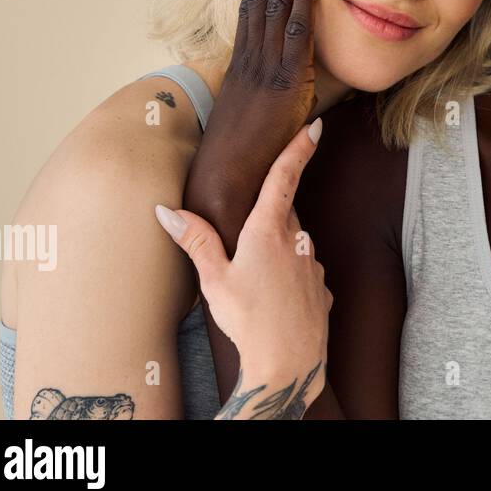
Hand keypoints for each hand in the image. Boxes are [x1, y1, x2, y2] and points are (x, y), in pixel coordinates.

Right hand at [156, 121, 332, 414]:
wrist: (289, 364)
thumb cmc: (249, 321)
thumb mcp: (214, 280)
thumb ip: (196, 241)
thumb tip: (168, 211)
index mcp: (268, 231)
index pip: (285, 178)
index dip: (299, 149)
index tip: (314, 126)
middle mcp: (297, 241)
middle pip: (283, 214)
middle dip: (267, 219)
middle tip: (245, 245)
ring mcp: (313, 264)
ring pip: (293, 244)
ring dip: (277, 253)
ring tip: (255, 284)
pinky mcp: (322, 287)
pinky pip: (303, 271)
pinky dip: (289, 277)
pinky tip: (274, 300)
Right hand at [183, 0, 318, 250]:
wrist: (224, 187)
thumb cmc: (242, 160)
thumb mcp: (264, 118)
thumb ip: (284, 98)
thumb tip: (307, 92)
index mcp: (246, 63)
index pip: (254, 4)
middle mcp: (251, 58)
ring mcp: (264, 68)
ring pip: (274, 7)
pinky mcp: (280, 84)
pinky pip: (294, 37)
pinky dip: (303, 5)